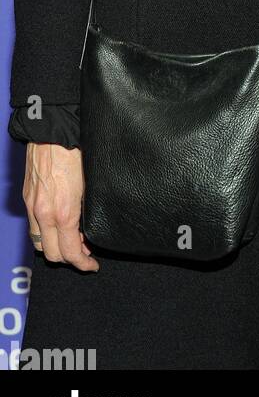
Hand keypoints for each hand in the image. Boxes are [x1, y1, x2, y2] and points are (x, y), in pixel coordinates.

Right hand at [23, 143, 98, 270]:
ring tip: (72, 238)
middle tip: (84, 251)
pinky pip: (33, 225)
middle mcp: (43, 214)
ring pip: (39, 242)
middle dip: (68, 258)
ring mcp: (32, 206)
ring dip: (54, 246)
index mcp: (63, 213)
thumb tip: (90, 226)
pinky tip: (59, 223)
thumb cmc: (76, 152)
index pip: (70, 253)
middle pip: (51, 254)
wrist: (53, 131)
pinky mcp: (27, 197)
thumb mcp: (91, 185)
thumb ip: (88, 210)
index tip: (92, 265)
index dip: (83, 263)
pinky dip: (45, 232)